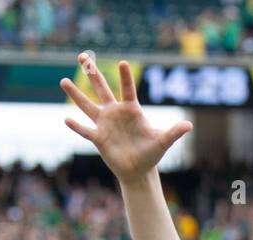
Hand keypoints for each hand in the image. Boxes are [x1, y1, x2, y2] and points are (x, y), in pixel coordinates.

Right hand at [61, 53, 191, 185]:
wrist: (139, 170)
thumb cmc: (151, 153)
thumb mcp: (163, 142)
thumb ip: (173, 133)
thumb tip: (189, 126)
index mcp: (131, 110)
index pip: (127, 90)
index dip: (125, 77)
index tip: (123, 63)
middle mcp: (115, 113)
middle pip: (102, 89)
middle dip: (93, 74)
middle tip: (82, 56)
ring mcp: (105, 124)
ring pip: (87, 106)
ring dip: (76, 95)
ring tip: (63, 80)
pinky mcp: (99, 138)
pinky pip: (85, 130)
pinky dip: (77, 126)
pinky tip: (66, 119)